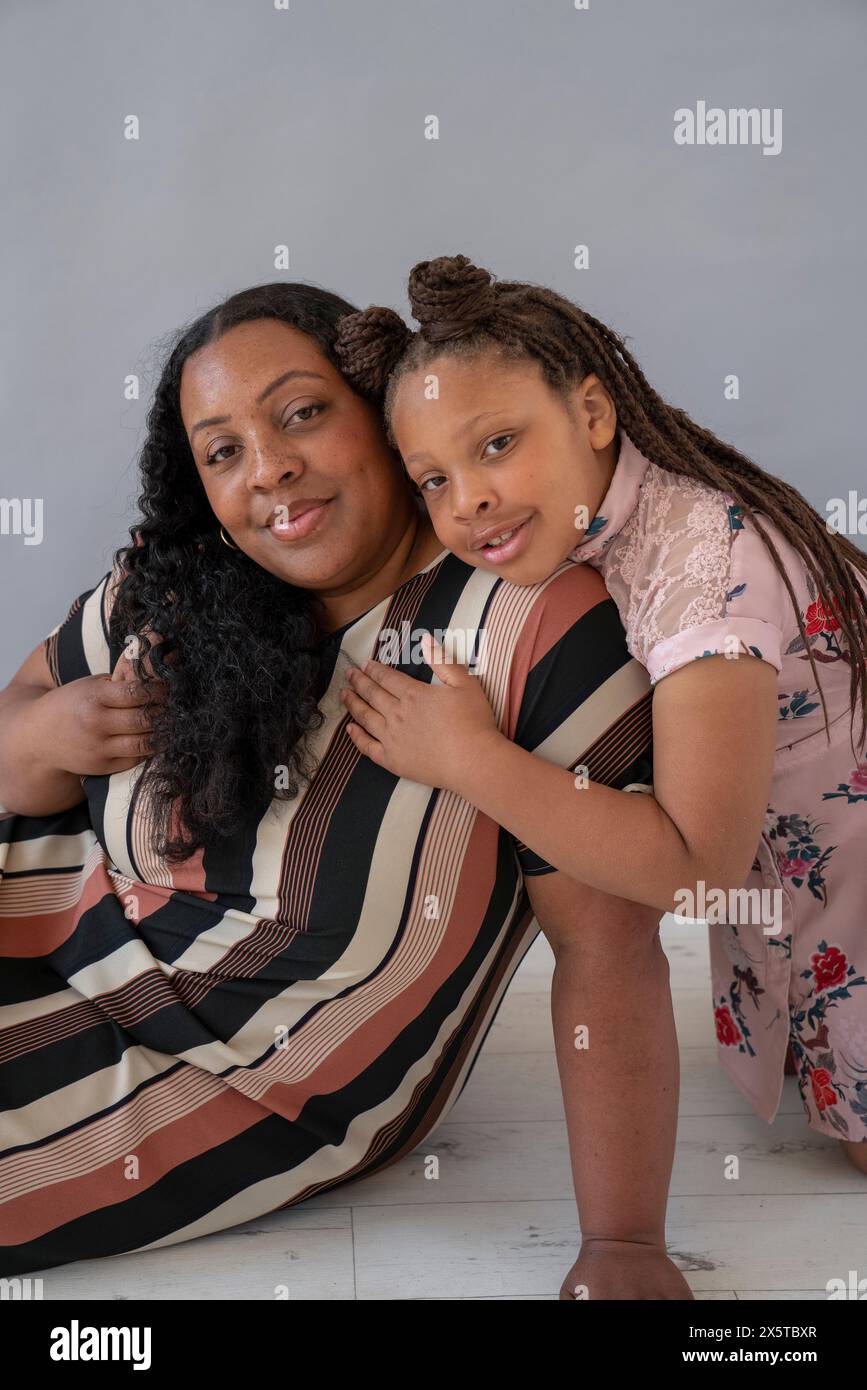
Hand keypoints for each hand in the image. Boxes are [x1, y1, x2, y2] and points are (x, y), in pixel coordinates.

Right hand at [32, 641, 166, 778]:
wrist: (38, 737)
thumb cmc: (71, 704)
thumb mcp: (90, 686)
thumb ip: (119, 682)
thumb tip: (157, 671)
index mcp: (94, 697)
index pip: (137, 692)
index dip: (159, 691)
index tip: (170, 688)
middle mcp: (96, 723)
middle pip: (145, 719)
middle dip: (166, 713)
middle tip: (178, 707)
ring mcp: (99, 747)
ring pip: (145, 742)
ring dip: (162, 734)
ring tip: (171, 724)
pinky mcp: (102, 766)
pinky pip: (136, 758)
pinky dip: (148, 749)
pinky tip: (154, 738)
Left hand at [341, 632, 502, 790]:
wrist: (473, 762)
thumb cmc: (473, 722)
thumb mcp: (464, 683)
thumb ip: (443, 660)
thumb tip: (425, 639)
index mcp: (414, 695)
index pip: (387, 678)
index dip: (374, 669)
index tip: (364, 664)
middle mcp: (397, 714)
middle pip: (372, 694)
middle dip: (359, 682)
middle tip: (348, 674)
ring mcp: (391, 738)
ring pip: (365, 717)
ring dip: (353, 704)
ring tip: (344, 695)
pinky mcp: (392, 760)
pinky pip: (367, 747)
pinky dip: (356, 737)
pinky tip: (349, 729)